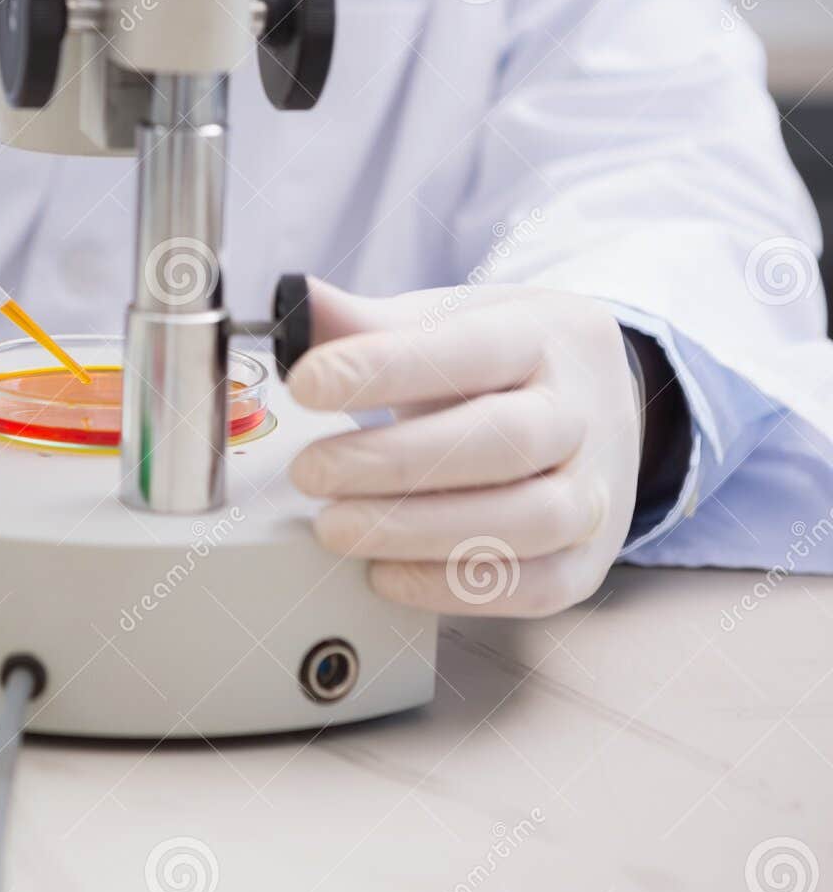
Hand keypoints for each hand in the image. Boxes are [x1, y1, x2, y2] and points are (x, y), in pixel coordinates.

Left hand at [288, 280, 642, 616]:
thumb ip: (367, 323)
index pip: (471, 350)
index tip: (306, 384)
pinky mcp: (587, 562)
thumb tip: (295, 304)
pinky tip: (384, 574)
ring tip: (333, 528)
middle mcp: (584, 413)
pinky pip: (535, 587)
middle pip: (507, 440)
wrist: (593, 409)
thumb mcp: (442, 325)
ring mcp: (596, 491)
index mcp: (546, 337)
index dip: (385, 369)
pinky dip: (454, 588)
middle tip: (309, 472)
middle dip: (395, 463)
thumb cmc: (498, 366)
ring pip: (529, 520)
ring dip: (419, 531)